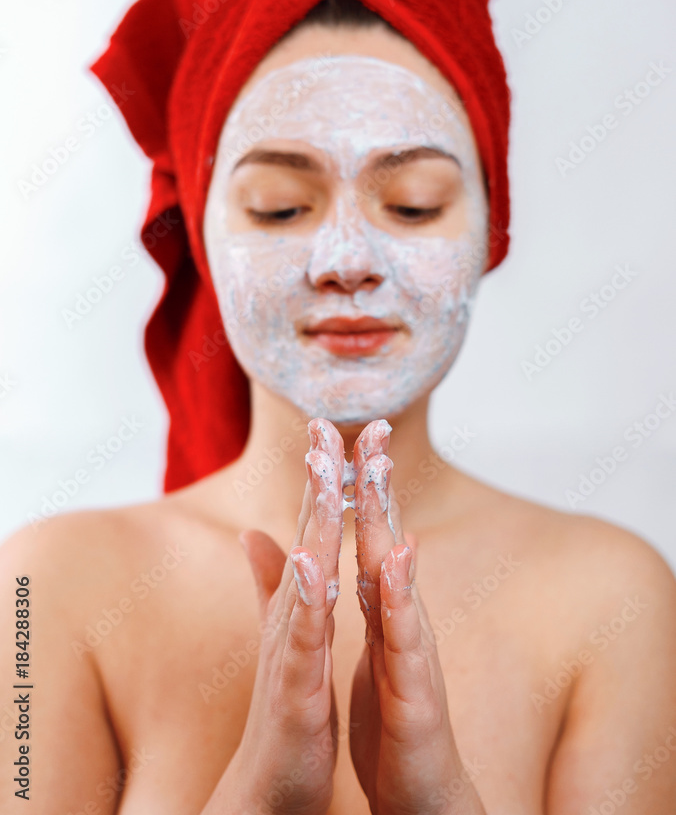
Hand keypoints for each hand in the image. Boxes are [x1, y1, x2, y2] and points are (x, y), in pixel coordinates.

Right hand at [205, 419, 344, 814]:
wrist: (271, 779)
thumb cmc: (286, 702)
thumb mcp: (286, 632)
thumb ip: (271, 580)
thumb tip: (254, 532)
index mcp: (302, 599)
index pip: (315, 524)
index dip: (325, 475)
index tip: (335, 423)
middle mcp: (292, 612)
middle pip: (308, 532)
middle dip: (319, 477)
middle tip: (326, 422)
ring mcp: (291, 645)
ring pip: (305, 572)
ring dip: (314, 520)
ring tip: (321, 471)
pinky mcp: (295, 683)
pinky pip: (304, 637)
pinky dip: (308, 601)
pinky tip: (316, 566)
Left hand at [347, 420, 485, 814]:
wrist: (422, 793)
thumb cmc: (396, 720)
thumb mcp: (364, 652)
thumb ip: (349, 600)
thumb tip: (335, 552)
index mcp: (384, 611)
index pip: (370, 538)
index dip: (359, 488)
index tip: (345, 435)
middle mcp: (404, 621)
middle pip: (389, 543)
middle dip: (378, 488)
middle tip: (372, 431)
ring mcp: (413, 654)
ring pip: (399, 583)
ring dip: (388, 529)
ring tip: (378, 481)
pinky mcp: (415, 694)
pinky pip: (405, 644)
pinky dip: (398, 604)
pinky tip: (392, 567)